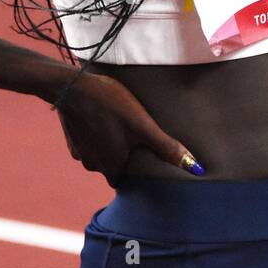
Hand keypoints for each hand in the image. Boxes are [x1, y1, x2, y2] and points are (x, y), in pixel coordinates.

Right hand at [55, 71, 202, 187]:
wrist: (71, 86)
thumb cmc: (110, 104)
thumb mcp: (143, 125)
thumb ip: (167, 148)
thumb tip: (196, 169)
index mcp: (112, 166)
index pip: (127, 181)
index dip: (138, 173)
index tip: (146, 162)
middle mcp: (93, 165)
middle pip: (115, 167)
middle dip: (125, 157)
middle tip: (137, 140)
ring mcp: (80, 153)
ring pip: (102, 155)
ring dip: (111, 145)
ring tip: (123, 128)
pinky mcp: (72, 139)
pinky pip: (89, 143)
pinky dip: (97, 135)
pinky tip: (105, 120)